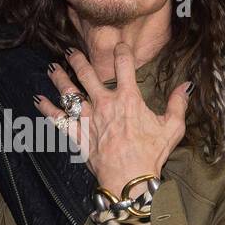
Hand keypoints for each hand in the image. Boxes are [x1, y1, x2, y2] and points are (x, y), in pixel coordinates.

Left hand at [34, 44, 189, 195]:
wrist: (130, 178)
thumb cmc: (151, 154)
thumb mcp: (172, 127)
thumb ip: (178, 103)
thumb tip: (187, 85)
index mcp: (128, 98)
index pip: (124, 66)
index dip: (121, 51)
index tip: (118, 45)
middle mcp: (105, 104)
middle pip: (87, 74)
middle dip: (78, 60)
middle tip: (71, 51)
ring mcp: (88, 119)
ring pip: (69, 93)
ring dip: (59, 78)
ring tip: (52, 67)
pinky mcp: (78, 135)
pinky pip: (58, 120)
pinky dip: (47, 109)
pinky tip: (38, 100)